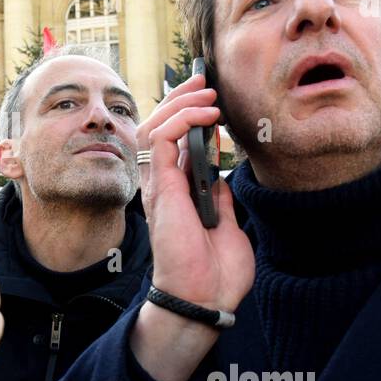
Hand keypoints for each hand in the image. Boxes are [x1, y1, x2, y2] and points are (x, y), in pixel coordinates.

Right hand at [131, 74, 254, 380]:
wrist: (205, 298)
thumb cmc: (214, 272)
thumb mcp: (226, 225)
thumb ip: (220, 199)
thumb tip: (222, 176)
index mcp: (178, 190)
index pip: (174, 139)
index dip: (189, 113)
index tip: (213, 97)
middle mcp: (163, 183)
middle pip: (159, 125)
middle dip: (181, 97)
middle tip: (206, 82)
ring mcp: (159, 184)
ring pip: (153, 125)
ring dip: (180, 103)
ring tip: (207, 95)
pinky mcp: (160, 187)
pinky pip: (160, 140)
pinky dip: (181, 120)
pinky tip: (206, 116)